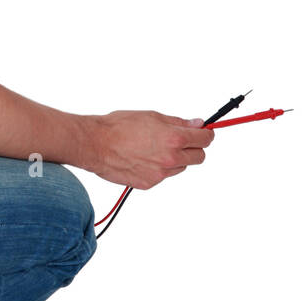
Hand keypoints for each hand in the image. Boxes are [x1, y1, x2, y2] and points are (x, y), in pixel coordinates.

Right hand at [88, 111, 214, 189]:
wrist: (95, 144)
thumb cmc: (118, 127)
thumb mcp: (152, 116)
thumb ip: (178, 123)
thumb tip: (197, 124)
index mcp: (174, 138)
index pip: (205, 139)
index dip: (206, 134)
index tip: (203, 133)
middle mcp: (170, 158)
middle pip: (199, 157)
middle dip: (193, 148)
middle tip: (181, 140)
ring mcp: (160, 174)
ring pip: (180, 167)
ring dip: (175, 159)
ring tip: (153, 148)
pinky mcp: (149, 183)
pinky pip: (163, 175)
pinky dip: (158, 168)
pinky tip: (142, 158)